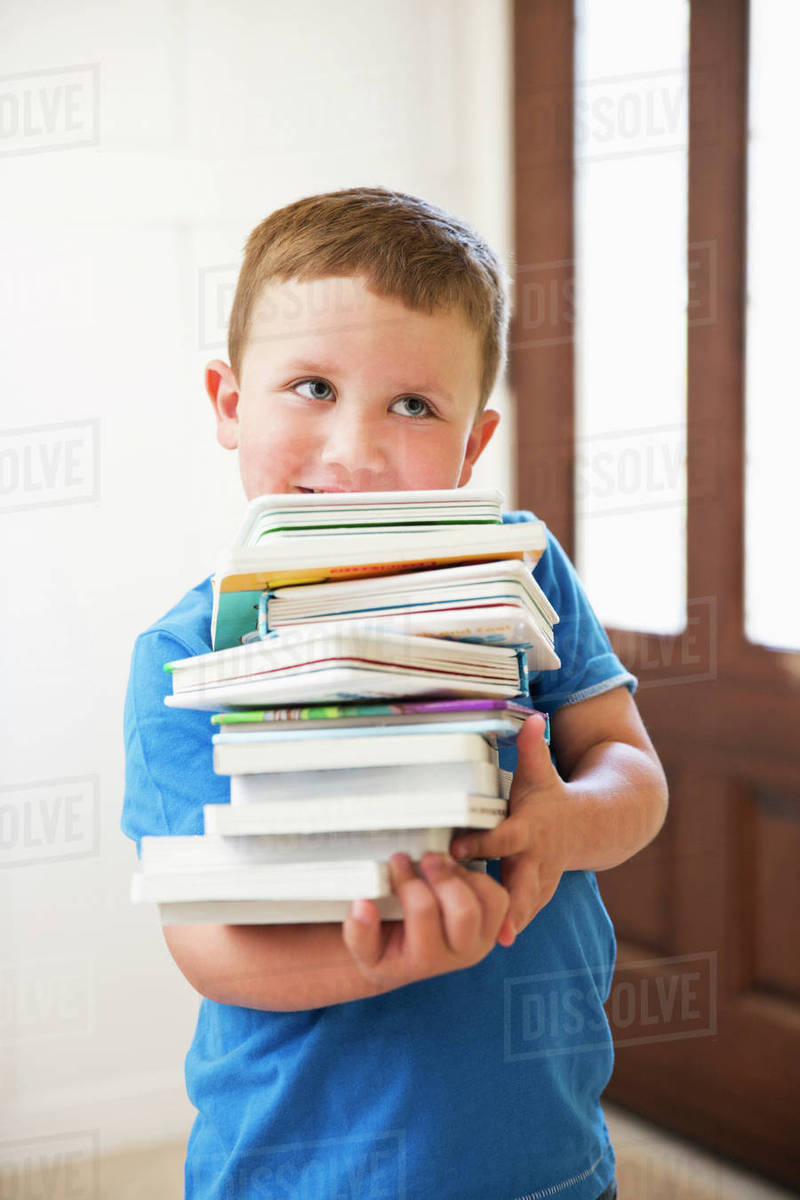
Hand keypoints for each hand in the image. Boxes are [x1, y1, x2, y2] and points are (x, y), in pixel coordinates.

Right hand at [342, 851, 509, 989]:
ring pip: (490, 901)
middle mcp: (460, 954)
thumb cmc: (383, 947)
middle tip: (425, 856)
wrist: (404, 959)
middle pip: (465, 911)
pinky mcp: (494, 925)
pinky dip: (481, 877)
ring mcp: (483, 940)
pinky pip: (500, 896)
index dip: (409, 881)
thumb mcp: (362, 948)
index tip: (395, 860)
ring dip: (467, 875)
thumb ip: (358, 930)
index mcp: (425, 960)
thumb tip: (362, 905)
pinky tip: (455, 869)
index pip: (424, 914)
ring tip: (441, 861)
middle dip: (444, 876)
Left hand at [450, 713, 573, 946]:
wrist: (593, 824)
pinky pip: (526, 911)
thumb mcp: (541, 772)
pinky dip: (514, 924)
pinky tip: (495, 942)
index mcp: (530, 827)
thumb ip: (532, 748)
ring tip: (496, 939)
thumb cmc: (551, 796)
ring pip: (526, 902)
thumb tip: (532, 717)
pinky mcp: (540, 892)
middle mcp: (536, 856)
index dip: (481, 841)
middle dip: (506, 897)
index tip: (456, 845)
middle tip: (489, 915)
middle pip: (521, 879)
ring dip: (512, 919)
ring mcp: (541, 878)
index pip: (503, 837)